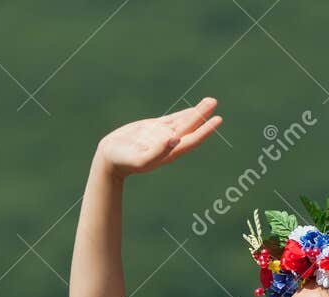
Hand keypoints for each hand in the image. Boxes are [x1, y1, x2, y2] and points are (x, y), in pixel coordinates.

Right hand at [96, 97, 221, 177]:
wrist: (110, 159)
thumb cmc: (124, 161)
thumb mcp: (141, 159)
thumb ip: (158, 152)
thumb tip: (176, 139)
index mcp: (170, 152)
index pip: (192, 140)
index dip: (205, 130)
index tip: (218, 119)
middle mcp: (170, 143)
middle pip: (191, 127)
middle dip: (202, 115)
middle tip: (214, 102)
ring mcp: (162, 135)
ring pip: (184, 121)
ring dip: (197, 112)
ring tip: (210, 101)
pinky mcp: (154, 129)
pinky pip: (173, 120)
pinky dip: (184, 114)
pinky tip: (193, 110)